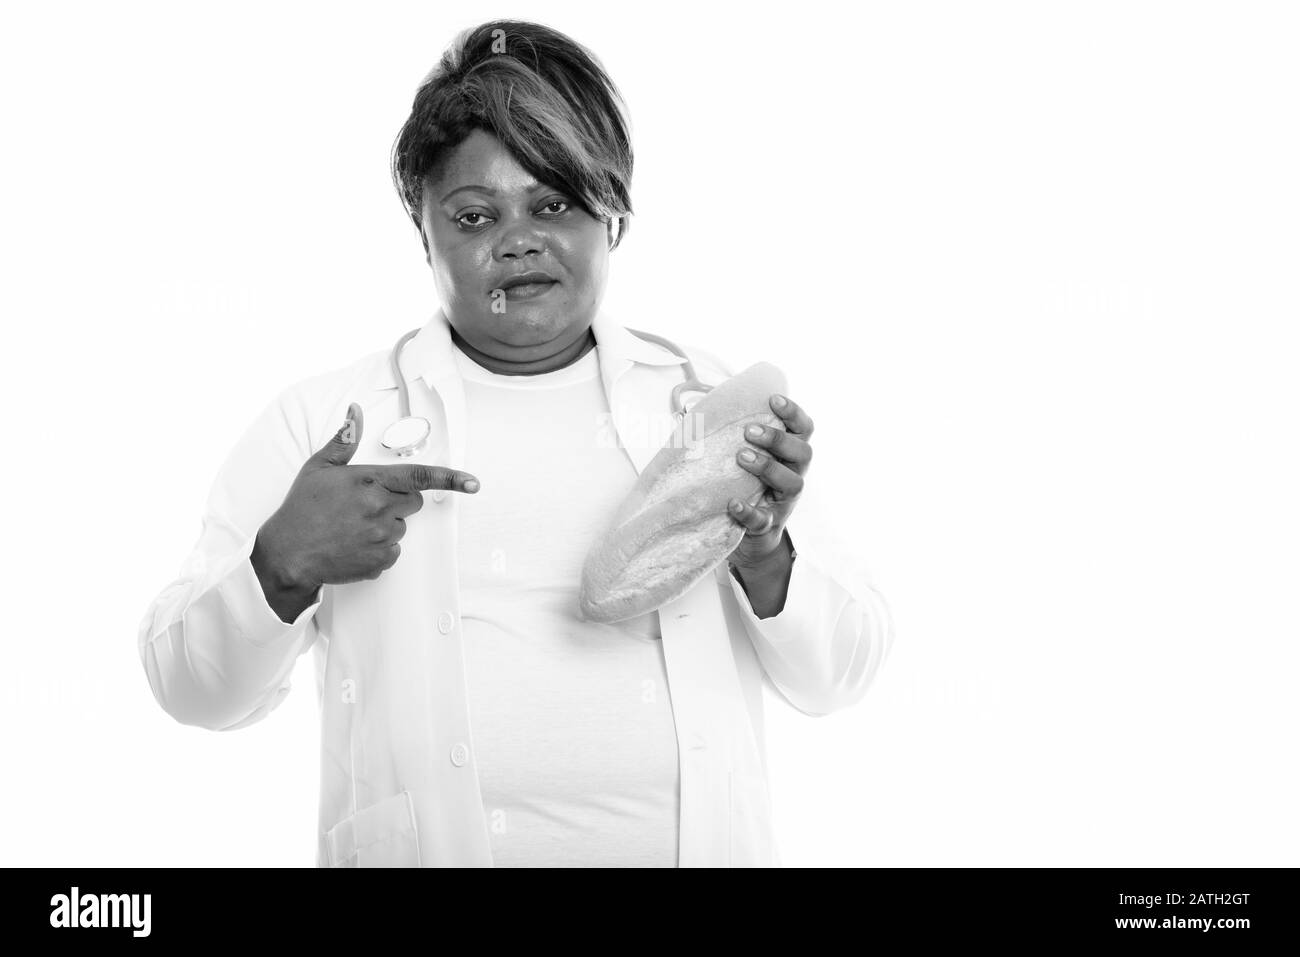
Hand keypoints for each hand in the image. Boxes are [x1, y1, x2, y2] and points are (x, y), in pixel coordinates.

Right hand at [252, 402, 480, 593]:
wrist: (287, 554)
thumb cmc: (301, 509)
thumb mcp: (319, 467)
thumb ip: (344, 439)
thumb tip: (355, 411)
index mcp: (370, 481)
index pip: (420, 477)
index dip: (451, 479)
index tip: (474, 483)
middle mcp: (380, 509)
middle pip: (413, 502)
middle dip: (397, 501)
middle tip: (365, 503)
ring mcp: (381, 537)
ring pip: (401, 528)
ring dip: (386, 526)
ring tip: (353, 526)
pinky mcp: (379, 562)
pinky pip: (392, 552)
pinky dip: (378, 549)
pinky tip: (354, 544)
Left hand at [726, 392, 812, 570]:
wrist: (751, 536)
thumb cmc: (746, 486)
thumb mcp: (743, 460)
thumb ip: (728, 436)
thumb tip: (689, 411)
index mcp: (789, 455)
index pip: (803, 429)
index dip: (793, 413)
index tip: (773, 399)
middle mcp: (793, 475)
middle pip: (802, 452)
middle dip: (778, 439)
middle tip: (749, 430)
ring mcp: (783, 502)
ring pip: (792, 483)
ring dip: (767, 467)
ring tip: (741, 456)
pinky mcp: (768, 526)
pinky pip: (763, 519)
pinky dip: (749, 511)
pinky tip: (733, 503)